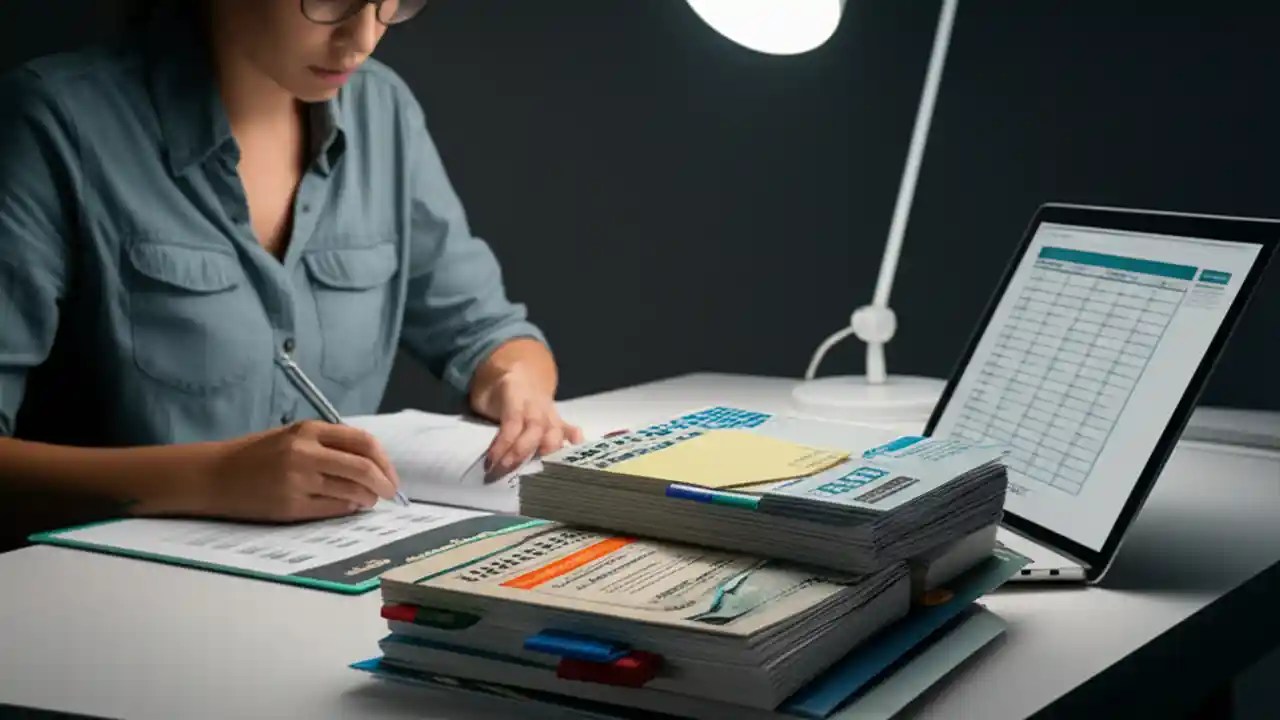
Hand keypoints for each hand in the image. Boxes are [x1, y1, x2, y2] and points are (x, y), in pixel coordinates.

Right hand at [191, 421, 401, 521]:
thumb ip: (329, 444)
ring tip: (369, 501)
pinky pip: (332, 509)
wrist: (215, 476)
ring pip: (351, 491)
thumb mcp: (292, 437)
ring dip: (368, 498)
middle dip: (384, 483)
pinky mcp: (291, 506)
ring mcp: (298, 481)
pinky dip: (348, 509)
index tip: (390, 473)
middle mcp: (305, 453)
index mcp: (309, 430)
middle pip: (363, 468)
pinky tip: (350, 507)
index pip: (363, 442)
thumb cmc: (257, 455)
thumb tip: (371, 463)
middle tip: (391, 492)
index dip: (384, 460)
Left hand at [480, 372, 583, 477]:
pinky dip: (573, 438)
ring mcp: (550, 410)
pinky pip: (568, 428)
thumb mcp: (482, 396)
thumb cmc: (495, 388)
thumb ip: (483, 417)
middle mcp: (537, 402)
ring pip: (554, 430)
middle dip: (521, 452)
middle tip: (504, 469)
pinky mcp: (557, 419)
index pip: (512, 421)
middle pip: (536, 428)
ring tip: (535, 469)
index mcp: (515, 392)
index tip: (491, 461)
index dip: (503, 443)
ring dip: (546, 452)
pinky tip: (576, 446)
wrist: (519, 369)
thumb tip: (485, 448)